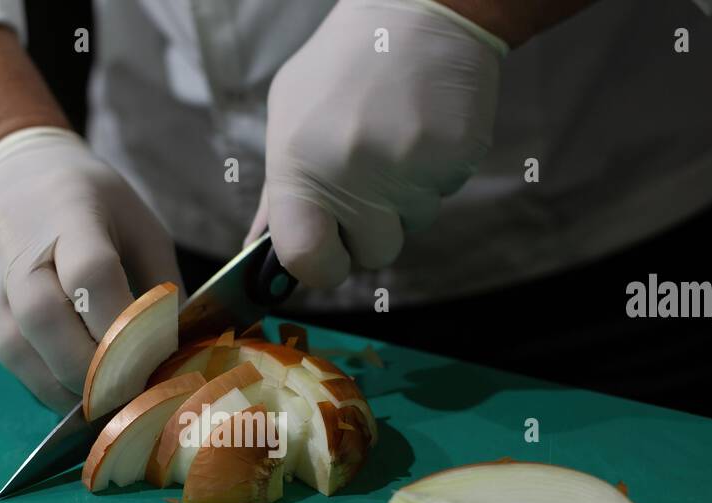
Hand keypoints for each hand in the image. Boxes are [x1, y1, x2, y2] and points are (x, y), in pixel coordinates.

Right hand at [0, 127, 181, 409]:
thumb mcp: (141, 227)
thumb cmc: (92, 204)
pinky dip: (36, 377)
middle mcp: (14, 239)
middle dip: (87, 368)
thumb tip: (176, 356)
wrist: (11, 174)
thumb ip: (160, 288)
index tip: (148, 363)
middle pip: (41, 316)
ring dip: (59, 386)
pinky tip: (66, 385)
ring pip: (12, 347)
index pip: (91, 274)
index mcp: (69, 210)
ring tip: (96, 402)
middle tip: (121, 394)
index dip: (120, 328)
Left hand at [248, 0, 506, 287]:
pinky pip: (445, 194)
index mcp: (299, 168)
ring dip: (407, 195)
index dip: (321, 268)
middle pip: (372, 253)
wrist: (417, 11)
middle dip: (373, 228)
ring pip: (413, 224)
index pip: (306, 260)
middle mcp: (351, 174)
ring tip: (396, 136)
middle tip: (371, 176)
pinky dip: (436, 170)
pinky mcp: (452, 158)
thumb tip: (259, 250)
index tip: (329, 253)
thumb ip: (278, 191)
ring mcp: (406, 168)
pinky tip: (424, 126)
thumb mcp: (289, 118)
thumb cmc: (344, 67)